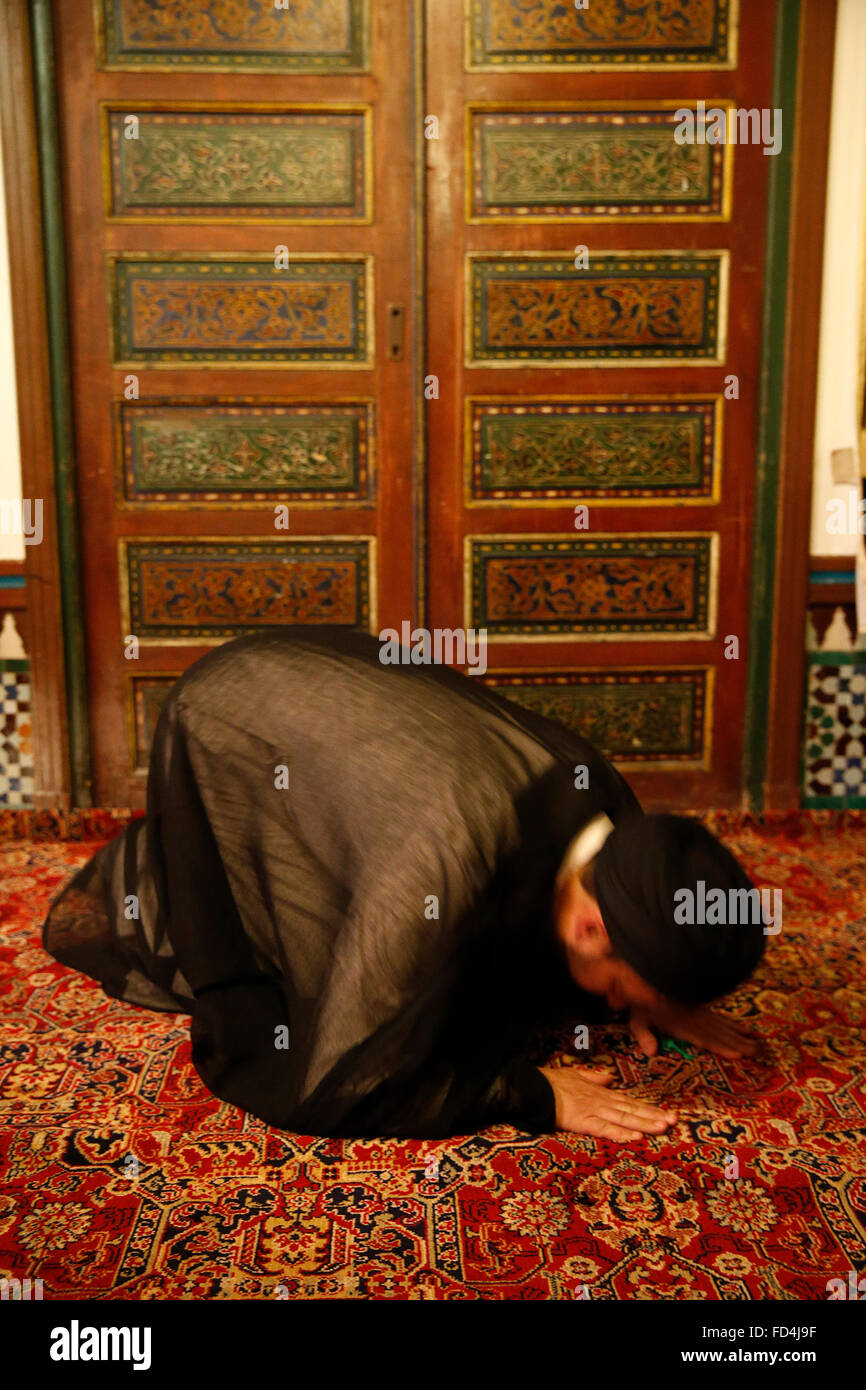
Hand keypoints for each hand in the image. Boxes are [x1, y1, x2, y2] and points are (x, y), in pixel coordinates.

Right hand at [537, 1064, 676, 1140]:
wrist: (534, 1088)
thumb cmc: (552, 1082)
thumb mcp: (575, 1074)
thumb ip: (594, 1076)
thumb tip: (609, 1077)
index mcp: (600, 1092)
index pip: (629, 1101)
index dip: (649, 1108)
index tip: (667, 1113)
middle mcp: (601, 1100)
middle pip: (632, 1109)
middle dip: (654, 1115)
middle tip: (674, 1120)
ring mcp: (593, 1110)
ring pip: (624, 1117)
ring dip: (645, 1122)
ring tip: (663, 1127)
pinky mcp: (583, 1120)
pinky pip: (605, 1128)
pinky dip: (621, 1132)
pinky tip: (636, 1136)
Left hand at [628, 1002, 758, 1060]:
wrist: (651, 978)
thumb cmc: (641, 1002)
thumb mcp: (637, 1018)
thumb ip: (643, 1034)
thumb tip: (651, 1052)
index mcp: (681, 1024)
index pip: (704, 1038)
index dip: (721, 1046)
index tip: (738, 1054)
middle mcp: (696, 1020)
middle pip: (720, 1034)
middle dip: (740, 1043)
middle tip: (758, 1052)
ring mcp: (701, 1014)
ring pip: (725, 1027)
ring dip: (742, 1036)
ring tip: (759, 1045)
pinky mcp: (703, 1010)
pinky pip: (722, 1019)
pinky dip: (736, 1025)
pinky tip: (747, 1030)